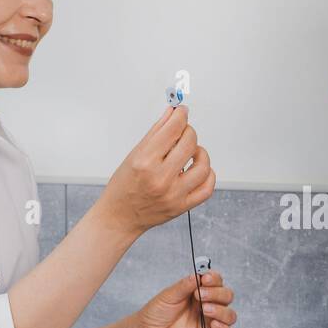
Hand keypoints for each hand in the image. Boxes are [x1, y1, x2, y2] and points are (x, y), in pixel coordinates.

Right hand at [102, 105, 215, 233]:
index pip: (172, 130)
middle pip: (190, 144)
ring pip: (203, 165)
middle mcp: (160, 178)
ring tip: (191, 153)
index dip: (181, 116)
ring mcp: (173, 194)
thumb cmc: (124, 186)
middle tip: (183, 133)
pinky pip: (207, 188)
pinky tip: (198, 169)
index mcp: (144, 162)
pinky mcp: (182, 206)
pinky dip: (207, 175)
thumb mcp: (134, 154)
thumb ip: (156, 132)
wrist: (120, 216)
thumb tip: (172, 113)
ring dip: (200, 153)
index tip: (182, 112)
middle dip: (189, 132)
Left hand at [134, 269, 236, 327]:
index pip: (217, 282)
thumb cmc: (157, 312)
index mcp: (200, 292)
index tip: (205, 278)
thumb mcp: (169, 295)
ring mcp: (209, 323)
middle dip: (217, 294)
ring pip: (230, 316)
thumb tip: (199, 275)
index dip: (215, 279)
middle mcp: (208, 306)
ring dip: (221, 311)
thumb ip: (185, 286)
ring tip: (204, 309)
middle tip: (200, 294)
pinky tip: (214, 325)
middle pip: (227, 297)